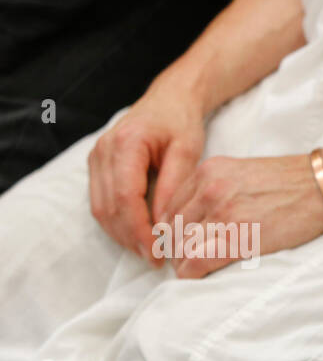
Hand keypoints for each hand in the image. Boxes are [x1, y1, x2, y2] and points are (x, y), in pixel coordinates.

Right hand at [88, 87, 205, 260]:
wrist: (168, 100)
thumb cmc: (181, 123)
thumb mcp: (187, 151)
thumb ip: (174, 185)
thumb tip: (165, 223)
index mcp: (126, 144)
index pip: (126, 197)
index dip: (140, 230)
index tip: (158, 253)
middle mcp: (103, 151)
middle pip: (109, 208)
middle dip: (131, 238)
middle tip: (156, 260)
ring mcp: (96, 158)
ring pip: (100, 209)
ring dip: (122, 236)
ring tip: (149, 253)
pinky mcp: (97, 166)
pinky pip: (101, 203)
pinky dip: (118, 224)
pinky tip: (139, 237)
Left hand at [157, 153, 322, 277]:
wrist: (321, 186)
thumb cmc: (290, 182)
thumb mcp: (242, 172)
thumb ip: (216, 187)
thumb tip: (200, 215)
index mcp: (208, 171)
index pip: (171, 205)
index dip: (171, 228)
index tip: (178, 241)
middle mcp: (208, 189)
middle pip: (173, 227)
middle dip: (174, 247)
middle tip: (181, 261)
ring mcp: (221, 213)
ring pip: (182, 246)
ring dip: (182, 262)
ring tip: (189, 270)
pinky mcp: (236, 237)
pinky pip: (197, 260)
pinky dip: (190, 272)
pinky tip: (192, 277)